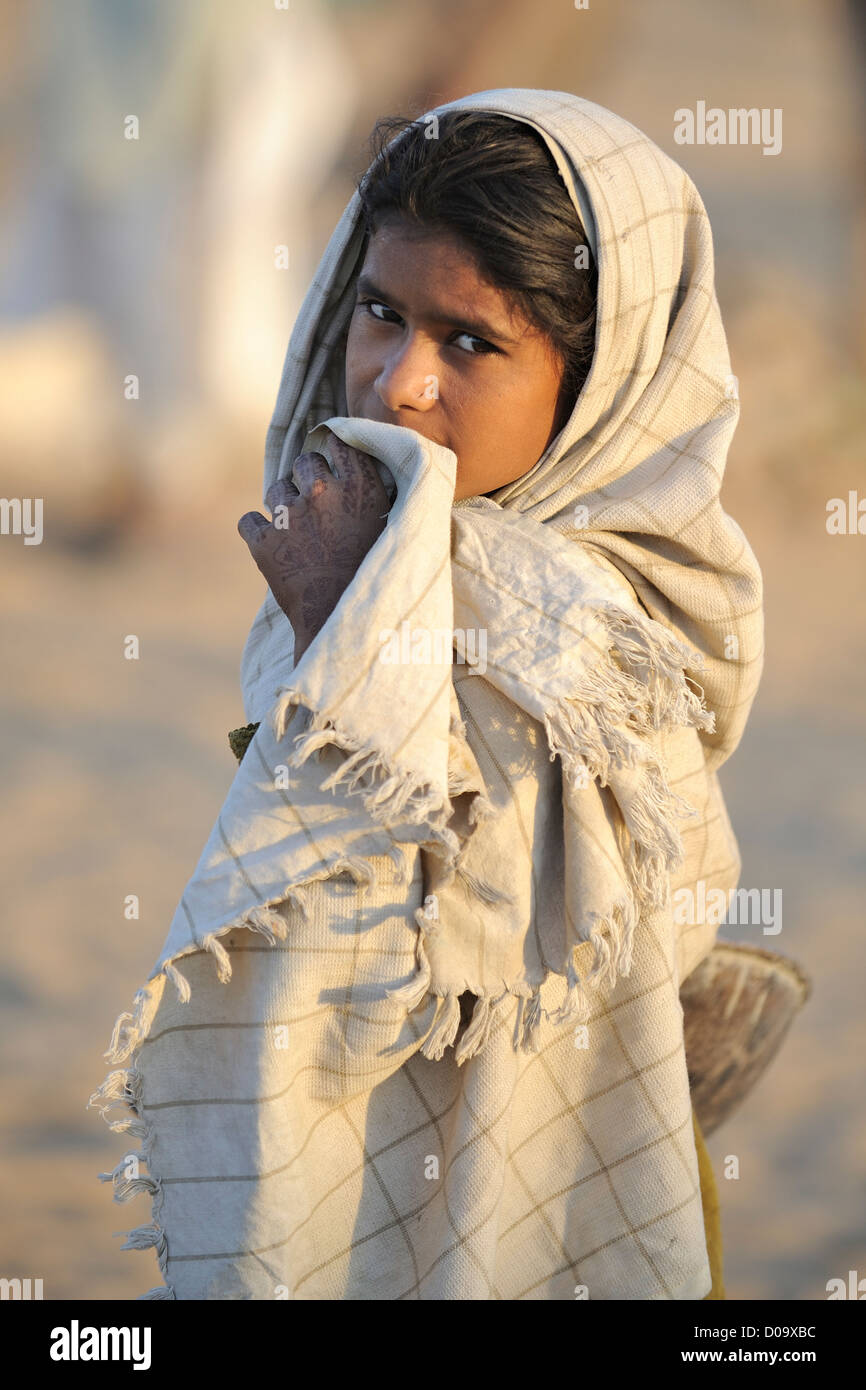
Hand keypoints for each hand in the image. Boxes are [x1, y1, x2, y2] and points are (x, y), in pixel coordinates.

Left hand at [237, 429, 392, 656]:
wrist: (344, 621)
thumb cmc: (376, 578)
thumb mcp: (391, 530)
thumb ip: (379, 496)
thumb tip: (373, 472)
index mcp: (359, 486)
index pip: (340, 441)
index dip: (334, 448)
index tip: (333, 459)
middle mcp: (322, 491)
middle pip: (305, 461)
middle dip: (308, 477)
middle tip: (316, 502)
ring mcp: (290, 514)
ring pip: (276, 489)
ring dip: (284, 504)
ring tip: (298, 531)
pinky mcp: (263, 541)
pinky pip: (249, 520)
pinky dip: (257, 532)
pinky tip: (272, 544)